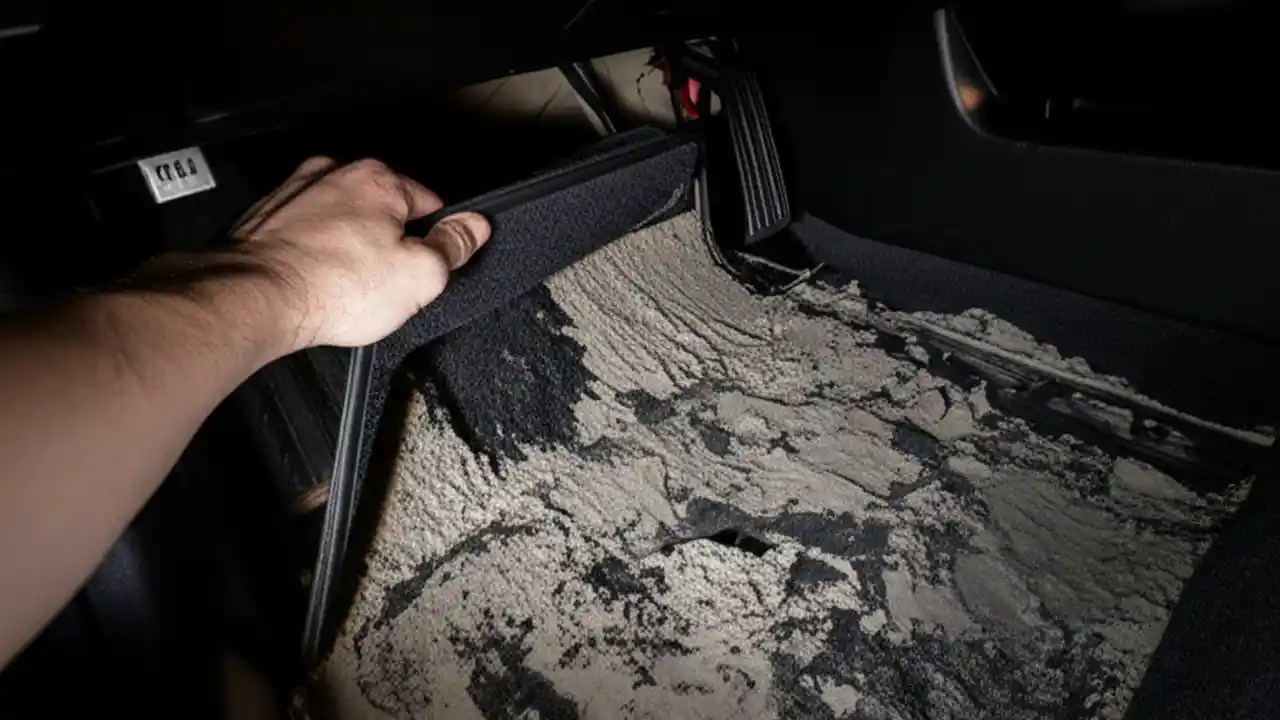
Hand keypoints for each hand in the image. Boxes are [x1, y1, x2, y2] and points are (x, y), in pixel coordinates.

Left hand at [226, 156, 489, 351]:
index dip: (434, 239)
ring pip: (338, 219)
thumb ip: (453, 246)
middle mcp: (333, 174)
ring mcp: (294, 193)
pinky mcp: (263, 218)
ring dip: (346, 247)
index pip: (429, 203)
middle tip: (384, 283)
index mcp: (379, 179)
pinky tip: (313, 282)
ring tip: (344, 286)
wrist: (253, 298)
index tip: (428, 264)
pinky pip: (303, 233)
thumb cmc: (332, 286)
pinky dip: (311, 254)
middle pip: (381, 209)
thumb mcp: (421, 275)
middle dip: (387, 241)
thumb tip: (475, 227)